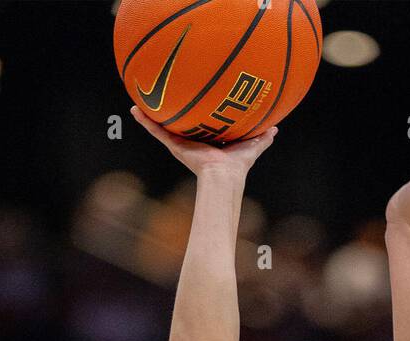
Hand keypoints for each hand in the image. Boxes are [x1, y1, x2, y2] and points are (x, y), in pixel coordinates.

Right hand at [130, 105, 278, 178]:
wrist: (223, 176)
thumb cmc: (237, 165)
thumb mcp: (251, 146)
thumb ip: (262, 138)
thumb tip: (275, 129)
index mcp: (208, 141)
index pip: (201, 125)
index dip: (197, 115)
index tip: (192, 103)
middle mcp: (193, 141)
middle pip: (180, 123)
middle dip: (172, 112)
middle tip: (163, 95)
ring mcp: (181, 142)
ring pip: (163, 125)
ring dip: (150, 114)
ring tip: (140, 98)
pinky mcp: (174, 145)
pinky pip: (156, 130)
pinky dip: (145, 120)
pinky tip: (134, 108)